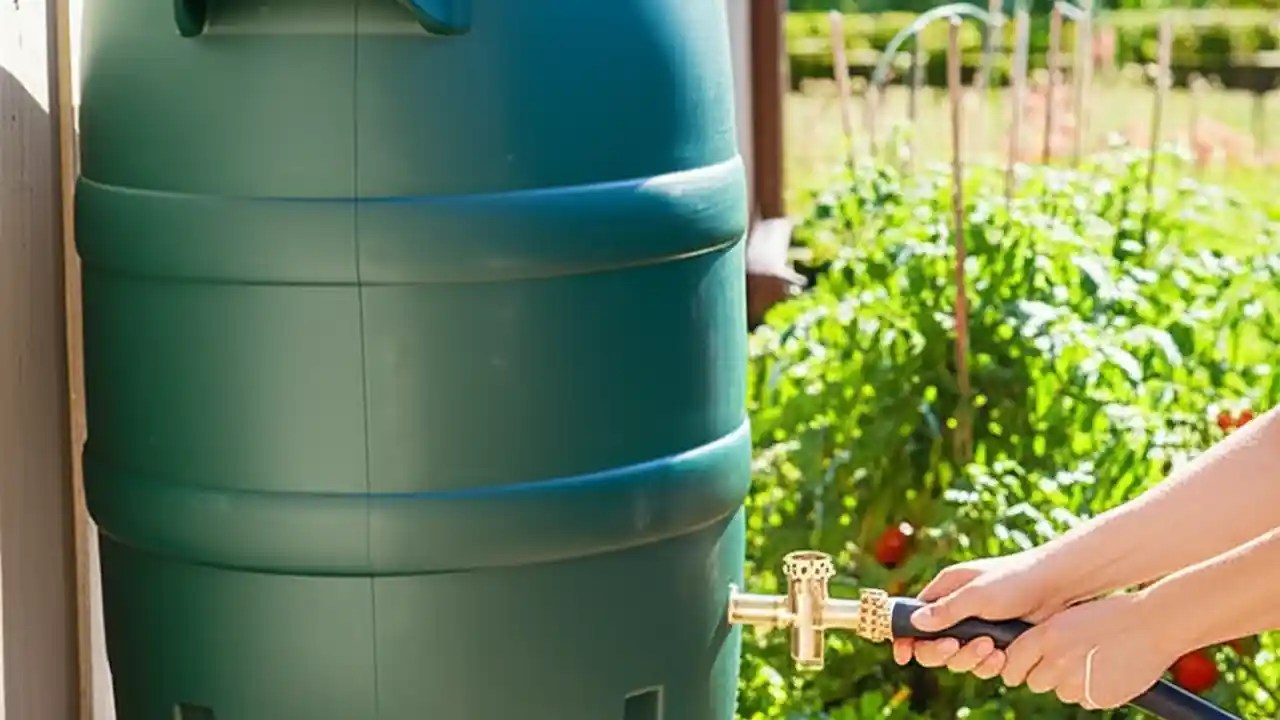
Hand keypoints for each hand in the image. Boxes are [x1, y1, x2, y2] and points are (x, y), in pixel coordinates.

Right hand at [892, 550, 1073, 675]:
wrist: (1060, 588)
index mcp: (945, 591)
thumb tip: (914, 623)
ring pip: (958, 659)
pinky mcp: (997, 645)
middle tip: (952, 646)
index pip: (912, 618)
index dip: (905, 638)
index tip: (903, 655)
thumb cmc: (1017, 579)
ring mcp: (977, 630)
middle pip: (931, 645)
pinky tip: (1003, 654)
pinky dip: (990, 664)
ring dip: (970, 658)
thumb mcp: (978, 593)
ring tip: (991, 647)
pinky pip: (983, 665)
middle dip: (941, 651)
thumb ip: (946, 610)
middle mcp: (957, 612)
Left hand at [995, 592, 1181, 707]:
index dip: (1017, 666)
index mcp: (1047, 635)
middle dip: (1045, 676)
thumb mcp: (1069, 617)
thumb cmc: (1111, 615)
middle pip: (1034, 682)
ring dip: (1071, 684)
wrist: (1154, 624)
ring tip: (1094, 662)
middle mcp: (1058, 660)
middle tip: (1066, 663)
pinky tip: (1109, 672)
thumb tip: (1021, 658)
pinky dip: (1093, 692)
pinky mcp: (1099, 698)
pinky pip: (1086, 701)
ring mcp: (1078, 682)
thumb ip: (1044, 638)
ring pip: (1060, 693)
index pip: (1012, 662)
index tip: (1022, 667)